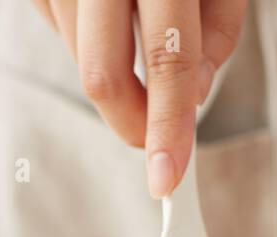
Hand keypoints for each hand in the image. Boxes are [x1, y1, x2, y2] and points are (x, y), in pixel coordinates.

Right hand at [31, 0, 246, 196]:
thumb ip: (218, 27)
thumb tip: (192, 95)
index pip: (166, 60)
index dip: (168, 128)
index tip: (168, 180)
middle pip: (101, 75)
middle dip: (131, 120)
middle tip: (157, 140)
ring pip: (79, 55)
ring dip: (116, 64)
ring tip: (140, 16)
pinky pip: (58, 26)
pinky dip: (89, 32)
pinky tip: (108, 1)